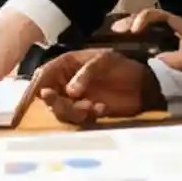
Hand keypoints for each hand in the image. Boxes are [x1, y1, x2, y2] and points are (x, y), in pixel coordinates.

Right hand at [32, 49, 164, 125]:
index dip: (38, 85)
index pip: (44, 75)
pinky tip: (101, 108)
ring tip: (92, 106)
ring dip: (74, 111)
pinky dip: (88, 116)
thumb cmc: (121, 66)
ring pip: (62, 111)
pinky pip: (78, 119)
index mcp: (66, 65)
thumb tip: (69, 91)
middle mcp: (66, 83)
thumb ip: (85, 74)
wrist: (143, 84)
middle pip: (49, 97)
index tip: (42, 95)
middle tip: (74, 104)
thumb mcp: (104, 61)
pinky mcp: (86, 112)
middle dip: (58, 103)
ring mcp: (76, 99)